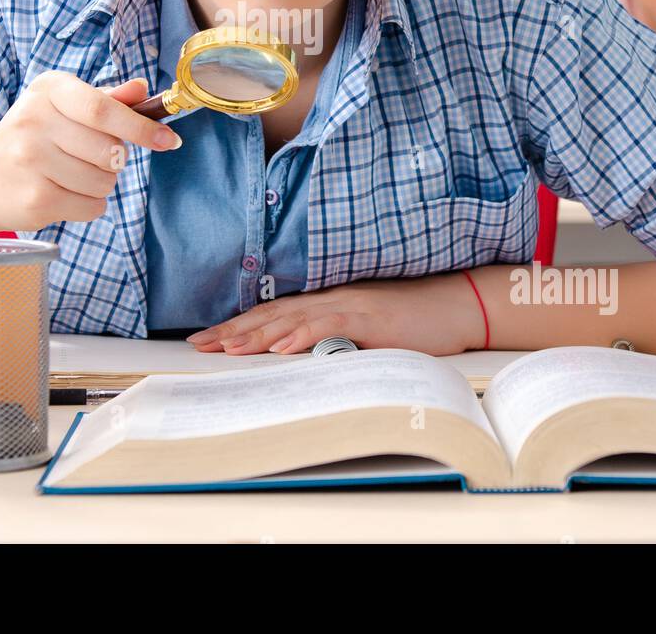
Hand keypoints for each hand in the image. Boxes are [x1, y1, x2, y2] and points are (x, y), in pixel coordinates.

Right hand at [0, 71, 181, 233]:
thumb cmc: (31, 138)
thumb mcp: (61, 107)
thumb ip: (105, 100)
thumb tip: (141, 88)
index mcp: (47, 90)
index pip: (104, 110)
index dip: (141, 127)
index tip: (169, 141)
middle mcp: (34, 120)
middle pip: (111, 150)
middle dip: (114, 160)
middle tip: (88, 157)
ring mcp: (32, 161)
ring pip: (105, 182)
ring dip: (99, 184)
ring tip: (69, 175)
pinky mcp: (35, 198)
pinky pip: (92, 207)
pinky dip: (87, 204)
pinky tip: (61, 192)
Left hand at [185, 271, 486, 355]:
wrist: (456, 304)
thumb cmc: (415, 321)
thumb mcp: (366, 330)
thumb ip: (334, 339)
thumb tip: (301, 358)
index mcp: (329, 301)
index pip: (274, 313)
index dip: (239, 325)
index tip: (208, 339)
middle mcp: (332, 298)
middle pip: (272, 313)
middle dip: (233, 330)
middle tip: (198, 345)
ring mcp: (349, 305)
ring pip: (292, 318)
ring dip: (257, 334)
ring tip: (226, 349)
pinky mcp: (369, 317)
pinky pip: (328, 326)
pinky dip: (301, 336)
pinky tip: (279, 348)